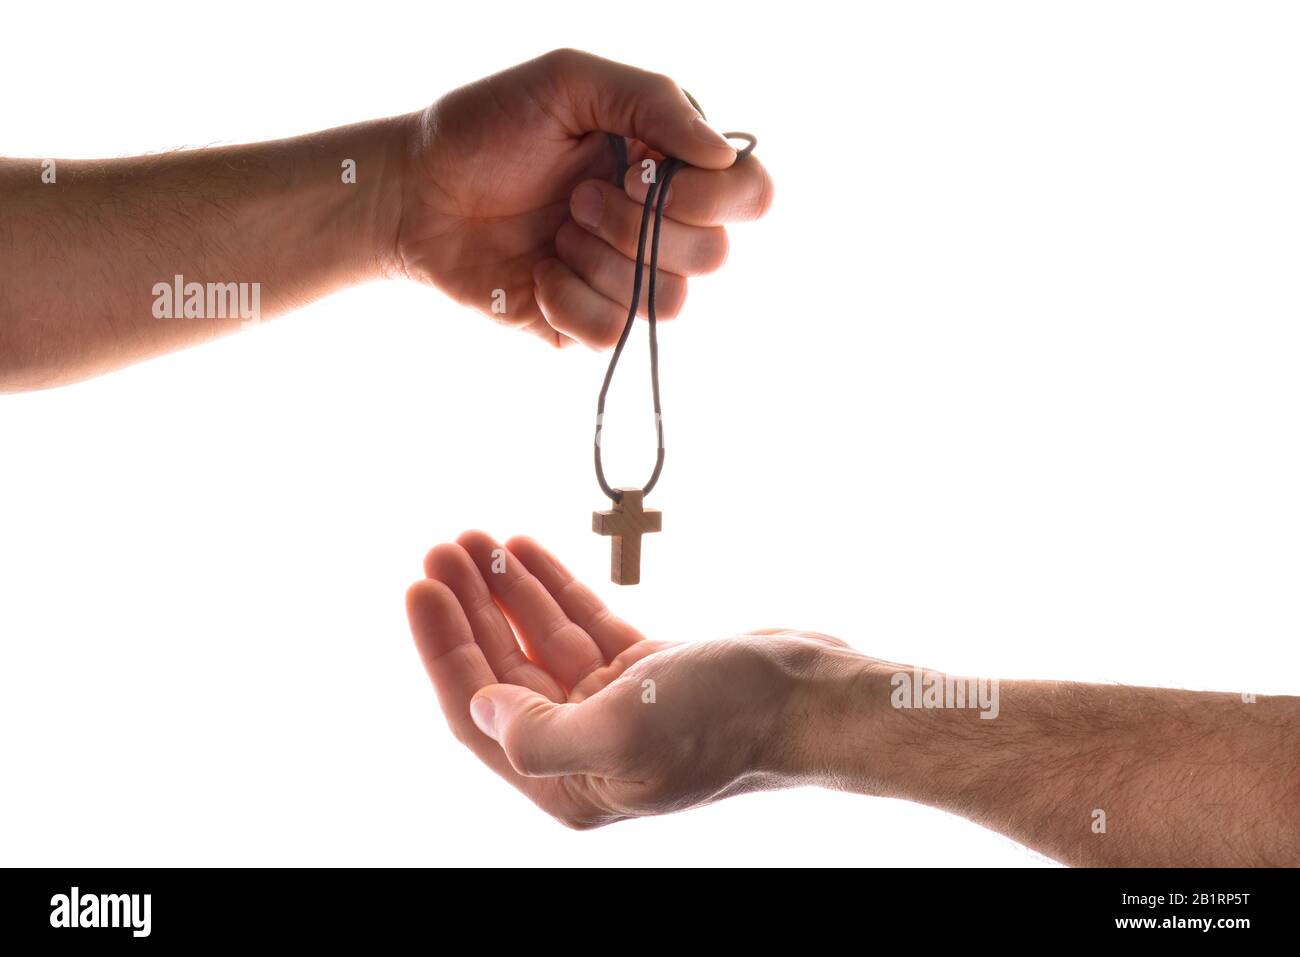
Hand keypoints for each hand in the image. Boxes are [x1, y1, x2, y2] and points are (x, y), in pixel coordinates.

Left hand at [394, 49, 774, 348]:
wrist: (415, 191)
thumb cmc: (488, 127)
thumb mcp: (570, 82)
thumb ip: (654, 102)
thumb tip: (722, 156)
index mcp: (669, 166)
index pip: (750, 194)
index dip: (714, 197)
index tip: (643, 173)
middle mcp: (661, 225)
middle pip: (714, 256)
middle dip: (638, 226)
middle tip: (577, 197)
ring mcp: (625, 278)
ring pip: (668, 302)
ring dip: (602, 263)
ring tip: (555, 233)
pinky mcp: (586, 323)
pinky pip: (614, 334)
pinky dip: (570, 301)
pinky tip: (538, 273)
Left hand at [405, 532, 857, 827]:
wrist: (814, 697)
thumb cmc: (729, 719)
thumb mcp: (626, 732)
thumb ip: (539, 735)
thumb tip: (480, 709)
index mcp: (570, 783)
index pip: (480, 712)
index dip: (442, 648)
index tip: (420, 585)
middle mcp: (586, 750)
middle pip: (502, 669)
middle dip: (469, 607)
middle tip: (444, 547)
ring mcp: (615, 707)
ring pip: (539, 640)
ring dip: (506, 589)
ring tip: (476, 538)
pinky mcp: (645, 672)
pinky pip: (581, 624)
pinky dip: (554, 587)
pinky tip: (525, 550)